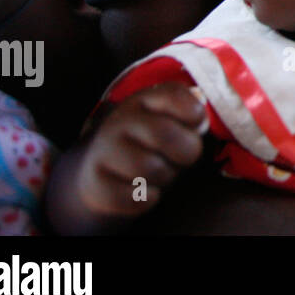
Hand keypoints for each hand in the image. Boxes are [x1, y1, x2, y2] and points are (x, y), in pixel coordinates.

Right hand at [73, 83, 207, 220]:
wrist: (102, 174)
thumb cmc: (151, 145)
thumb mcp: (171, 123)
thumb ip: (189, 119)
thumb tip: (201, 123)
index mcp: (145, 99)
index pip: (174, 95)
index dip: (194, 114)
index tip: (196, 125)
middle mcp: (121, 120)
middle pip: (166, 134)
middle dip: (186, 152)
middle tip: (181, 158)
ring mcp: (103, 150)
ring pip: (151, 168)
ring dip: (165, 178)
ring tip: (159, 173)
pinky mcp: (94, 184)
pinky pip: (134, 197)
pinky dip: (147, 200)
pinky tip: (144, 192)